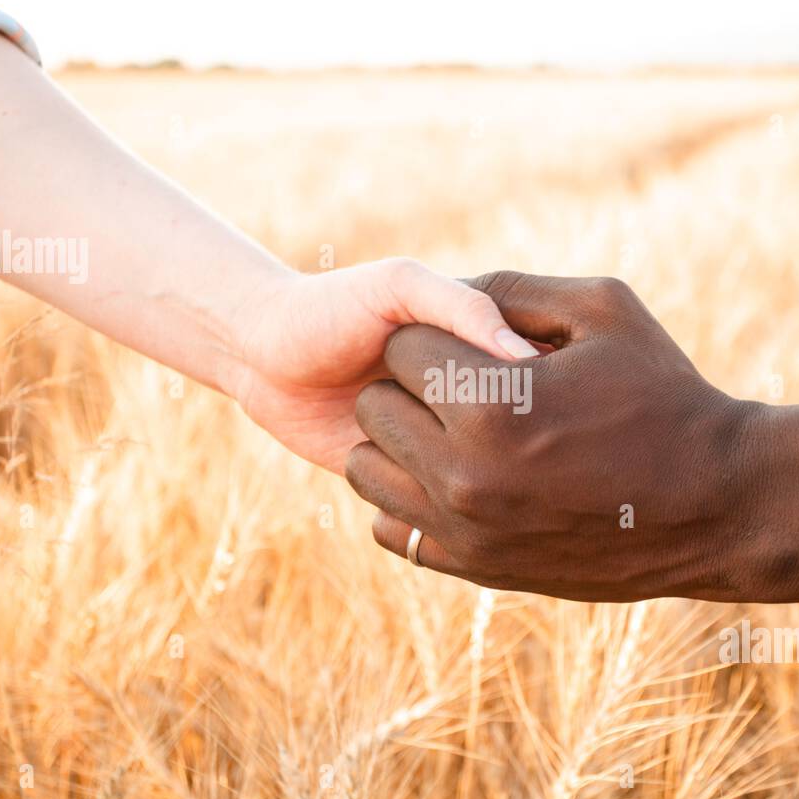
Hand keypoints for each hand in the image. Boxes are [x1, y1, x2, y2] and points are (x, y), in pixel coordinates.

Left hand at [227, 259, 537, 472]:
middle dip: (462, 422)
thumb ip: (462, 306)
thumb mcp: (399, 285)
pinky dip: (407, 489)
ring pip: (467, 483)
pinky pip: (428, 513)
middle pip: (507, 441)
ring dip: (429, 461)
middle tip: (395, 385)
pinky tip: (384, 452)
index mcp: (487, 358)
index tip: (456, 370)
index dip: (519, 381)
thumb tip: (524, 356)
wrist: (263, 356)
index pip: (535, 381)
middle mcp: (476, 413)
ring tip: (381, 416)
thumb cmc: (333, 306)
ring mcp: (446, 458)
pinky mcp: (411, 491)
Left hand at [344, 271, 770, 601]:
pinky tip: (461, 480)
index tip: (476, 347)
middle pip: (376, 406)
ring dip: (403, 443)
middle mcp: (464, 474)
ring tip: (457, 432)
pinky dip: (412, 500)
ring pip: (370, 470)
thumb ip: (512, 289)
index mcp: (492, 403)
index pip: (402, 346)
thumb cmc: (666, 396)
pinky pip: (392, 529)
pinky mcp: (474, 568)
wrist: (715, 505)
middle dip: (415, 386)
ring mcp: (465, 529)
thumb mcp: (604, 309)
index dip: (438, 336)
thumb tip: (446, 289)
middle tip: (468, 387)